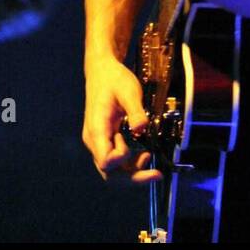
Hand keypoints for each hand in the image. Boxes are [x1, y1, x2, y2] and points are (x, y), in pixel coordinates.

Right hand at [82, 54, 163, 183]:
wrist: (101, 71)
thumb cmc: (113, 79)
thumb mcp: (128, 91)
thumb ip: (135, 110)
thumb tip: (142, 128)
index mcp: (97, 128)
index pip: (105, 160)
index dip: (121, 160)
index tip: (134, 146)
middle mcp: (94, 140)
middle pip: (108, 172)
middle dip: (132, 178)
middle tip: (155, 175)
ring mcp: (98, 141)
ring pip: (112, 170)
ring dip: (132, 171)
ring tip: (151, 161)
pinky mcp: (104, 140)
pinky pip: (115, 160)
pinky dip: (129, 162)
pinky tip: (144, 155)